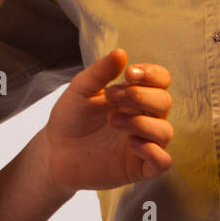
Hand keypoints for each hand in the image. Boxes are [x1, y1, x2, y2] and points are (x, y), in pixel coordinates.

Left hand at [44, 49, 172, 192]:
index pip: (161, 81)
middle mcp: (143, 117)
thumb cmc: (70, 117)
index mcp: (133, 96)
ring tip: (112, 121)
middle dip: (141, 96)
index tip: (130, 74)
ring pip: (165, 131)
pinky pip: (163, 162)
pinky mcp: (139, 168)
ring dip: (142, 123)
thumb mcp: (80, 89)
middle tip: (111, 97)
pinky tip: (131, 144)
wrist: (54, 151)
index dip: (152, 75)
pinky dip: (154, 152)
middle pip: (164, 102)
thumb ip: (100, 72)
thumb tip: (121, 52)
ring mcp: (143, 143)